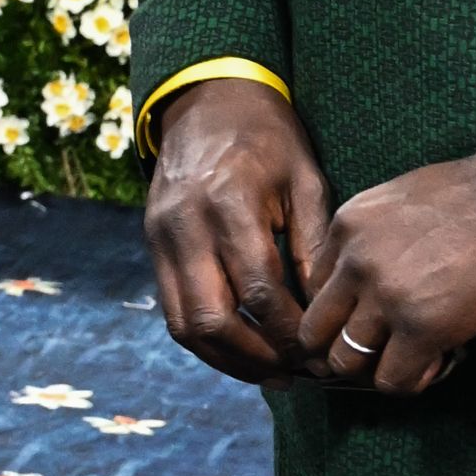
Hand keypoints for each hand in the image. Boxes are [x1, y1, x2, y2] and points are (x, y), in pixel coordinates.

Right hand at [145, 77, 335, 385]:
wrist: (207, 102)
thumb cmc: (268, 138)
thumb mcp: (304, 180)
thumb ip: (311, 248)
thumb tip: (323, 313)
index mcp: (229, 203)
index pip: (258, 291)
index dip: (289, 332)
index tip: (319, 352)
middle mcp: (186, 226)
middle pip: (212, 319)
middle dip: (257, 357)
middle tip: (295, 372)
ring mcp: (161, 237)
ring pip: (184, 325)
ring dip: (227, 359)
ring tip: (271, 373)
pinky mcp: (152, 245)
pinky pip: (173, 310)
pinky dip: (206, 340)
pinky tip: (241, 350)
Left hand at [297, 155, 475, 397]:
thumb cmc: (472, 193)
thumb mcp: (398, 199)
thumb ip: (371, 237)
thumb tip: (369, 280)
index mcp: (346, 228)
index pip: (313, 291)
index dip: (338, 313)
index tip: (366, 319)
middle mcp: (355, 263)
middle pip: (315, 333)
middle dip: (341, 347)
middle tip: (376, 350)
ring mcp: (386, 298)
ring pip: (346, 361)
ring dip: (375, 368)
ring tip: (409, 357)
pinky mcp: (422, 329)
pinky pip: (392, 380)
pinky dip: (411, 381)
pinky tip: (435, 362)